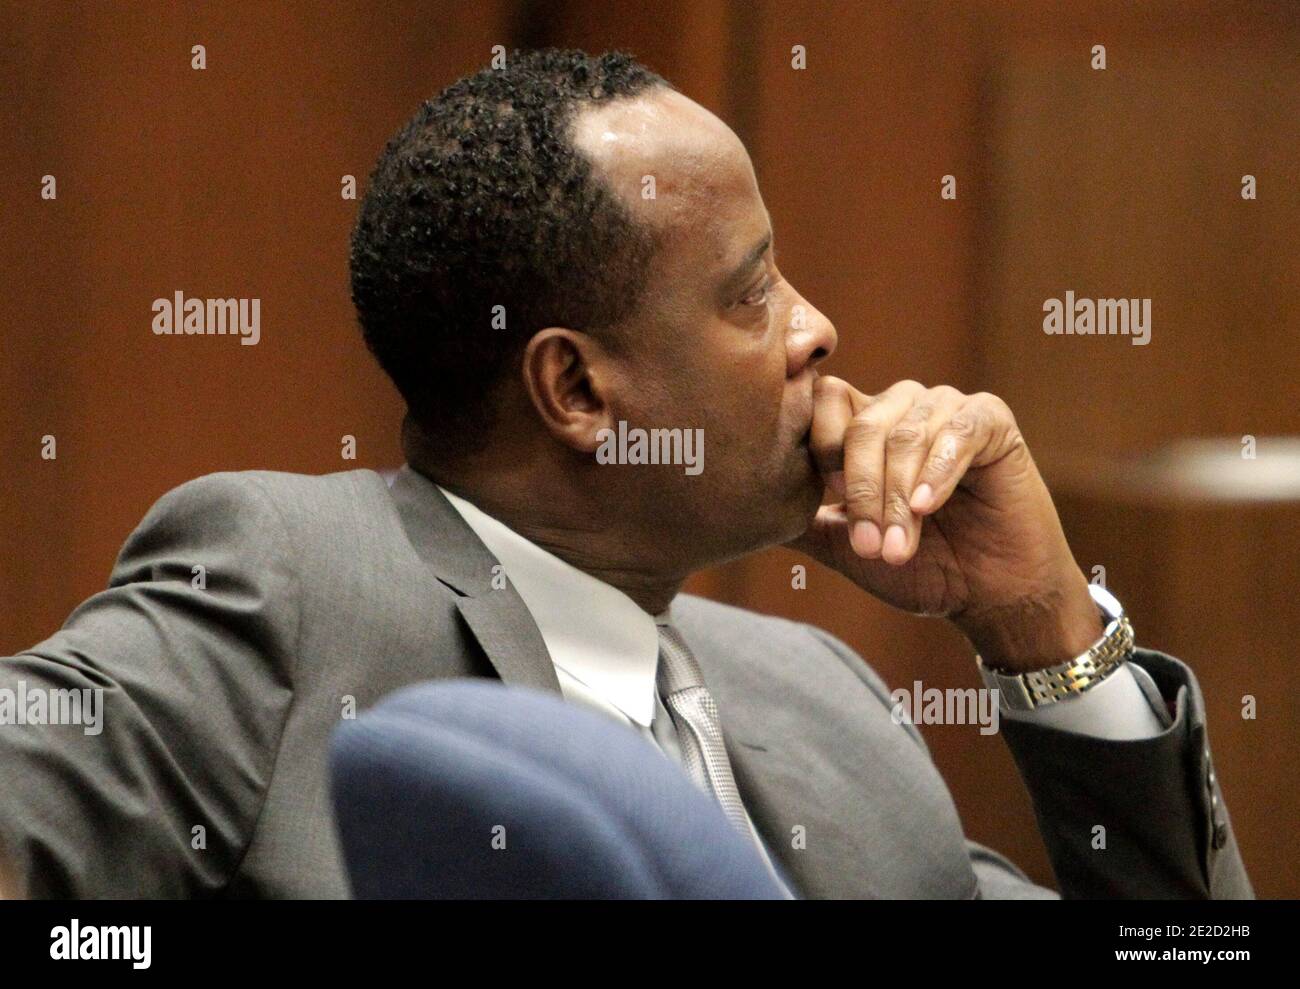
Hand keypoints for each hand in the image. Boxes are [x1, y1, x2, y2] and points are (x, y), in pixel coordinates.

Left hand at [787, 377, 1100, 671]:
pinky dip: (938, 473)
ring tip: (899, 548)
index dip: (818, 449)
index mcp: (862, 425)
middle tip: (869, 545)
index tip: (828, 504)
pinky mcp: (991, 420)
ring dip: (898, 498)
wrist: (989, 595)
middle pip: (862, 423)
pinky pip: (957, 432)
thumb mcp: (842, 546)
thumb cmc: (918, 568)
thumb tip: (737, 512)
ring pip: (906, 434)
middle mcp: (900, 407)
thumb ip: (798, 521)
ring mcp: (946, 408)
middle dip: (861, 491)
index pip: (822, 401)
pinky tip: (928, 508)